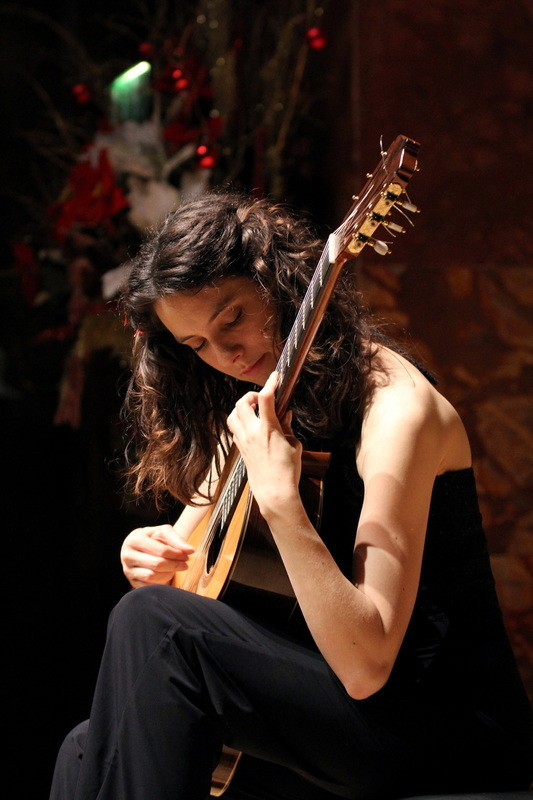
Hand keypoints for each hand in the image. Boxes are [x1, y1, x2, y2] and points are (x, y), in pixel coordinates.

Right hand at [121, 524, 195, 587]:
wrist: (139, 547)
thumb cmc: (153, 538)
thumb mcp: (163, 532)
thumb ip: (177, 539)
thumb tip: (190, 550)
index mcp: (135, 540)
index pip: (161, 550)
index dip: (176, 554)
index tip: (186, 555)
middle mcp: (127, 555)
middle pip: (157, 564)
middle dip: (174, 565)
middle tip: (185, 564)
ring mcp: (128, 570)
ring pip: (152, 576)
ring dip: (168, 574)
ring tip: (175, 569)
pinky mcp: (131, 581)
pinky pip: (149, 586)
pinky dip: (161, 582)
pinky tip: (166, 575)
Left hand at [227, 371, 302, 517]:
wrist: (274, 492)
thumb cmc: (287, 471)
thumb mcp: (294, 445)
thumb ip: (287, 427)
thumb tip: (285, 415)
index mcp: (267, 429)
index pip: (266, 398)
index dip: (271, 383)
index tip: (276, 376)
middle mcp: (251, 433)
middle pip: (242, 403)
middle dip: (251, 396)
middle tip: (262, 399)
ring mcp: (243, 441)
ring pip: (233, 415)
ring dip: (242, 408)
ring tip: (254, 411)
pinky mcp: (240, 450)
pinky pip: (234, 429)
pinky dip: (240, 422)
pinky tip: (252, 427)